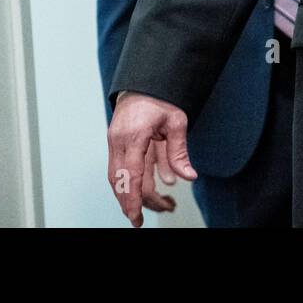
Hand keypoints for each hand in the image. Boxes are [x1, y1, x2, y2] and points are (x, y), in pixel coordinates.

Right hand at [107, 92, 195, 226]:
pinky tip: (142, 192)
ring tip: (151, 206)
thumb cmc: (160, 98)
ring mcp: (114, 141)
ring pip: (115, 177)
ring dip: (129, 195)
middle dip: (129, 203)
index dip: (133, 198)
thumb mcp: (176, 122)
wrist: (143, 82)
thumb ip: (179, 152)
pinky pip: (117, 169)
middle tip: (141, 221)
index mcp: (134, 135)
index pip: (131, 174)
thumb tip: (188, 177)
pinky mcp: (114, 142)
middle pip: (119, 180)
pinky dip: (128, 184)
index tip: (136, 217)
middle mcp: (119, 140)